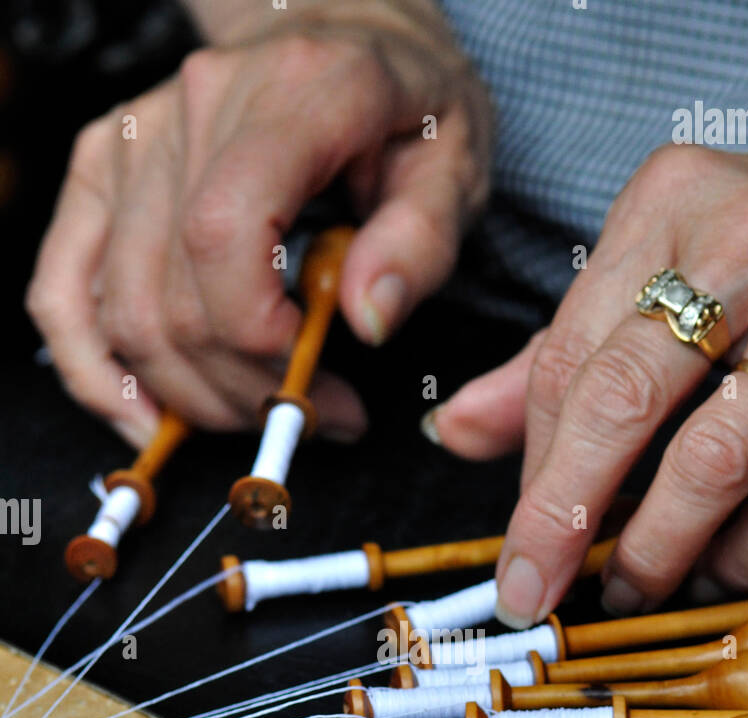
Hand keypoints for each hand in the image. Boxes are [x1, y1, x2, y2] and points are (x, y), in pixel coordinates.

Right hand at [26, 2, 491, 446]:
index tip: (316, 381)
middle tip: (310, 416)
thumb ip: (420, 245)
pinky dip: (95, 372)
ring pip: (121, 311)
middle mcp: (197, 107)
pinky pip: (62, 290)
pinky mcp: (101, 168)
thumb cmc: (402, 109)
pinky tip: (146, 418)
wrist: (343, 32)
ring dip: (187, 395)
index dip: (255, 337)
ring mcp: (135, 137)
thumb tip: (369, 320)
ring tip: (257, 411)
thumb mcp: (453, 167)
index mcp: (292, 95)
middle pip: (170, 295)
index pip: (223, 236)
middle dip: (239, 390)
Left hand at [425, 145, 747, 621]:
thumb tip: (455, 434)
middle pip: (622, 402)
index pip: (568, 357)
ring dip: (659, 547)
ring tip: (633, 586)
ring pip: (714, 463)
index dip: (533, 467)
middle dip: (562, 514)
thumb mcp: (654, 261)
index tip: (520, 543)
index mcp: (669, 202)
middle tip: (535, 588)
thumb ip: (558, 350)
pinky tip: (719, 572)